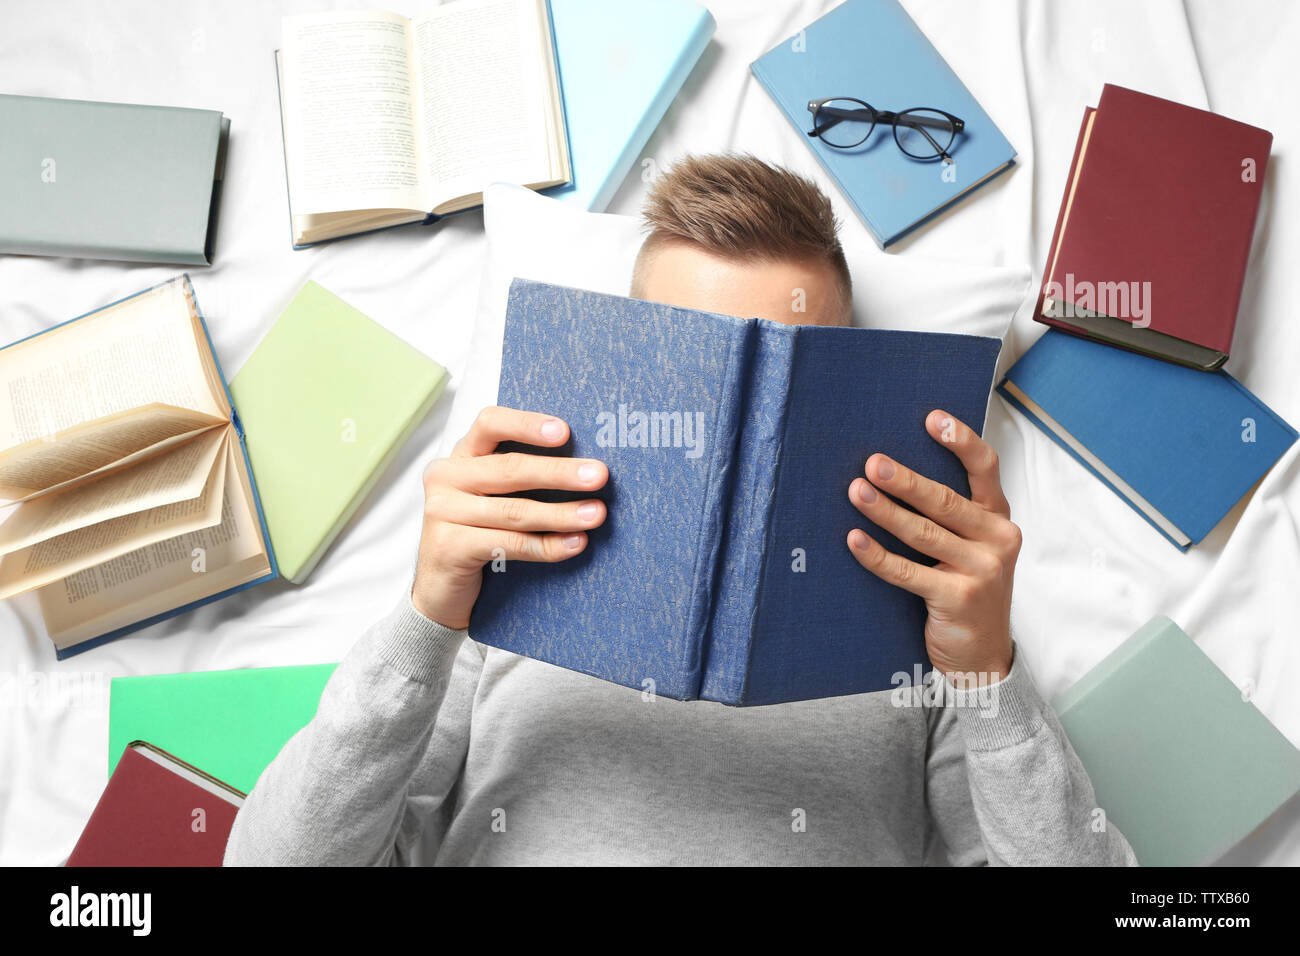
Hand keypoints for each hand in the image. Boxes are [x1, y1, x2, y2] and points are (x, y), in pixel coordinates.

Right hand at [413, 406, 607, 628]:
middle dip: (560, 473)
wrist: (441, 588)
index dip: (527, 424)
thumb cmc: (478, 532)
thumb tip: (586, 467)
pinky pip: (509, 544)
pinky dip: (547, 545)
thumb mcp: (493, 496)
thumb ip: (522, 476)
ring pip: (515, 510)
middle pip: (510, 468)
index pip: (490, 423)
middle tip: (599, 475)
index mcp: (461, 454)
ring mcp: (442, 512)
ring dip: (562, 513)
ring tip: (596, 514)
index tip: (565, 432)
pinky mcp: (449, 547)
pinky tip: (575, 543)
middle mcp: (446, 477)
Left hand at [846, 410, 1019, 683]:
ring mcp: (981, 571)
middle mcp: (997, 540)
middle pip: (945, 501)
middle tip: (872, 462)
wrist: (982, 654)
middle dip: (906, 480)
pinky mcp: (958, 598)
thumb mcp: (971, 547)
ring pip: (924, 534)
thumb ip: (950, 515)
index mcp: (999, 519)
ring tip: (856, 492)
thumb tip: (891, 472)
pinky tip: (854, 540)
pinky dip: (878, 556)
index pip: (985, 469)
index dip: (961, 442)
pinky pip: (908, 572)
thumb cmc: (967, 588)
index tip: (932, 418)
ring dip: (885, 512)